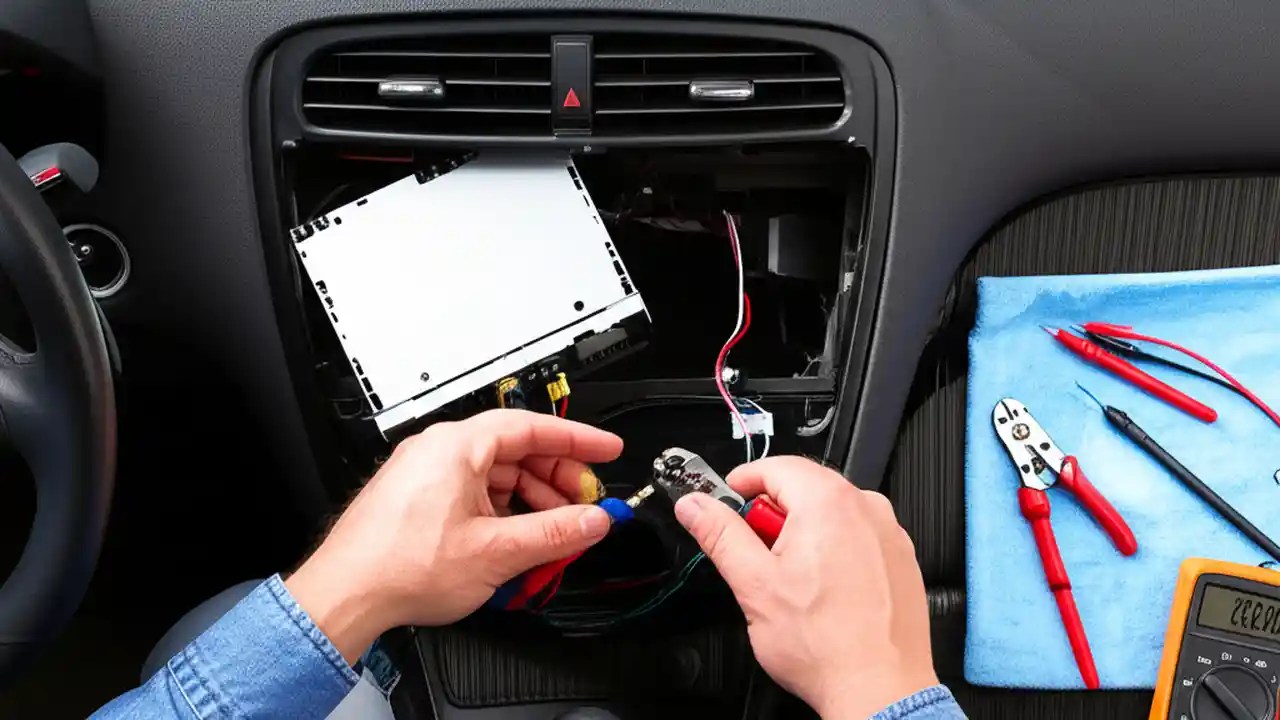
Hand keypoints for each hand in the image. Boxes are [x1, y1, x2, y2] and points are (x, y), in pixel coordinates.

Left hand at [286, 409, 620, 661]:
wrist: (344, 595)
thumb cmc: (398, 566)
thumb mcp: (496, 551)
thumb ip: (554, 533)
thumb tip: (592, 521)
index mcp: (456, 446)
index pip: (531, 427)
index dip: (577, 439)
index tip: (606, 450)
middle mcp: (438, 451)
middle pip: (516, 451)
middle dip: (557, 477)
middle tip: (587, 502)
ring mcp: (426, 474)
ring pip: (496, 474)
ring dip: (532, 498)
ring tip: (556, 529)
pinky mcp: (418, 498)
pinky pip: (474, 491)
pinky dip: (504, 509)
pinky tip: (519, 537)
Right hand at [674, 457, 936, 718]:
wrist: (880, 690)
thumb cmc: (825, 645)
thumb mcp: (754, 585)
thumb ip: (720, 535)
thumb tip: (695, 506)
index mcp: (828, 503)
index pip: (775, 466)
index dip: (742, 482)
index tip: (726, 501)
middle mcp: (866, 508)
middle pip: (805, 487)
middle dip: (772, 513)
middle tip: (754, 551)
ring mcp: (889, 533)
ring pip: (832, 512)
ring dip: (804, 532)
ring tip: (790, 579)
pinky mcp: (901, 558)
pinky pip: (859, 535)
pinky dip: (835, 549)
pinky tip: (823, 590)